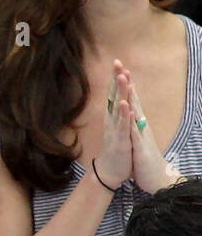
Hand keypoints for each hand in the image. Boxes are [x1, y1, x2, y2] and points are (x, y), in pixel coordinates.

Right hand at [95, 59, 134, 188]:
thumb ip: (118, 114)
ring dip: (120, 93)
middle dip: (116, 80)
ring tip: (123, 78)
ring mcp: (115, 130)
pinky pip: (122, 126)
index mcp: (112, 117)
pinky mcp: (120, 140)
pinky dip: (124, 115)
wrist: (108, 172)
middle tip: (117, 64)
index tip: (118, 64)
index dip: (116, 79)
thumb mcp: (117, 129)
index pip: (114, 94)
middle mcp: (111, 121)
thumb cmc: (115, 149)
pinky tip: (126, 105)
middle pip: (114, 96)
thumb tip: (120, 98)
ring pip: (118, 108)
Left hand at [127, 77, 181, 192]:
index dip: (124, 86)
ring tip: (126, 79)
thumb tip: (133, 114)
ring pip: (135, 112)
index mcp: (137, 124)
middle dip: (127, 83)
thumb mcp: (137, 139)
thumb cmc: (144, 159)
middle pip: (133, 100)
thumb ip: (135, 126)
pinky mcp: (140, 146)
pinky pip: (135, 132)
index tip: (118, 69)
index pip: (130, 101)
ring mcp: (141, 134)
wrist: (156, 178)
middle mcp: (141, 126)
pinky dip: (132, 120)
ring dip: (130, 96)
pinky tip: (129, 109)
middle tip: (121, 65)